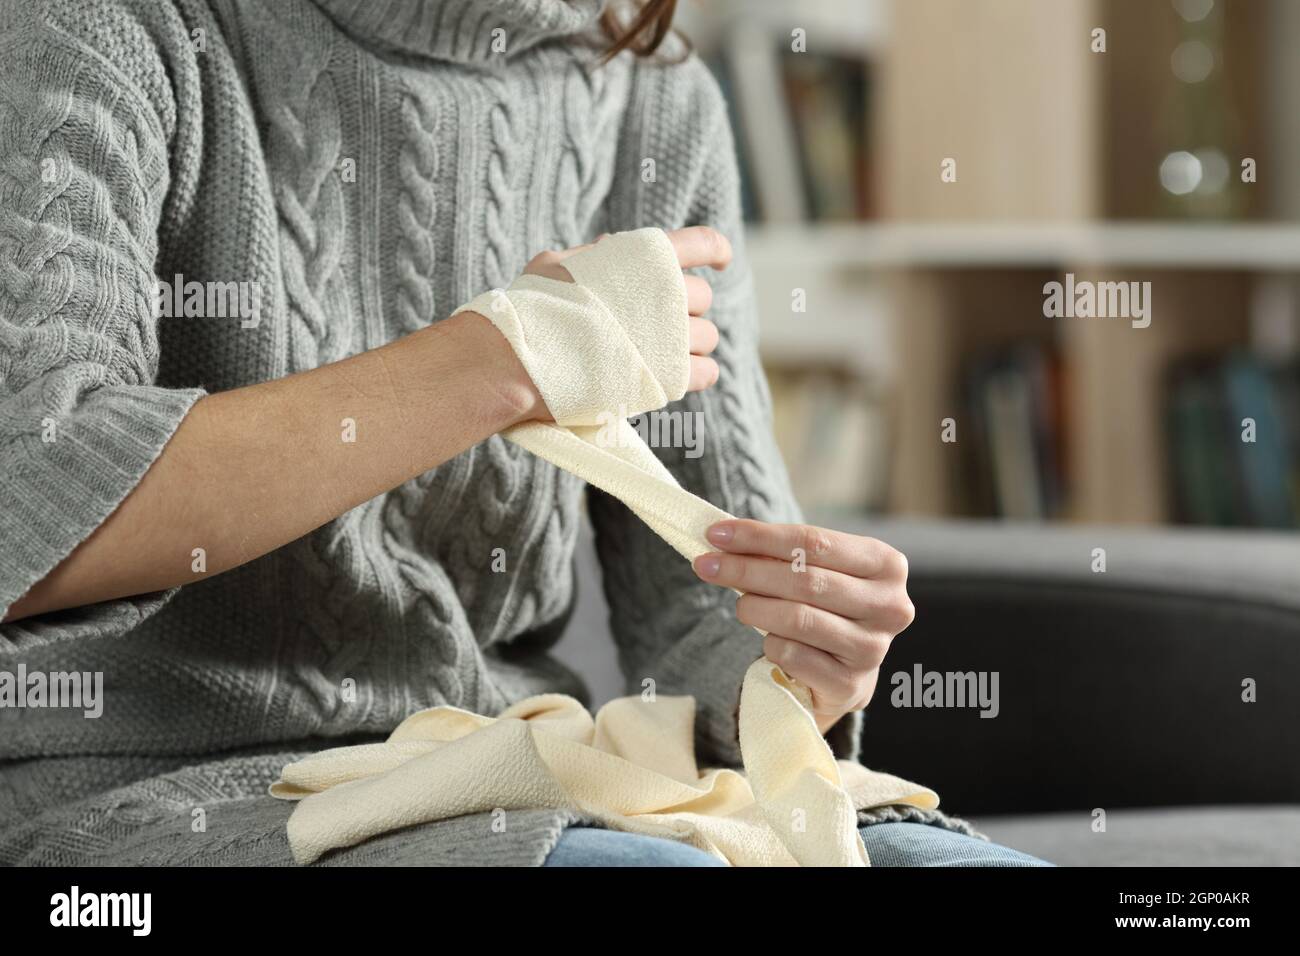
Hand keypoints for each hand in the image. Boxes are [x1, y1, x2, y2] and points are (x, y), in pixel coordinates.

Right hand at [509, 226, 728, 420]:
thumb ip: (591, 255)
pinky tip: (678, 377)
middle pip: (702, 295)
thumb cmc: (533, 310)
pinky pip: (707, 372)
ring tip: (659, 355)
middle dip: (686, 308)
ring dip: (690, 344)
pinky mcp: (674, 375)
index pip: (702, 241)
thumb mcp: (555, 264)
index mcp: (644, 256)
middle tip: (658, 323)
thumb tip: (611, 247)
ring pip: (708, 336)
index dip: (716, 250)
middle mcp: (668, 291)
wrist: (525, 359)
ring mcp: (674, 335)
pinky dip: (697, 374)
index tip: (719, 261)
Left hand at [693, 520, 914, 733]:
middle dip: (746, 570)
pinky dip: (770, 643)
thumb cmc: (827, 606)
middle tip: (706, 565)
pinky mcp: (850, 685)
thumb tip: (722, 535)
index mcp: (885, 564)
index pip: (815, 541)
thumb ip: (783, 552)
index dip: (761, 536)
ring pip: (798, 618)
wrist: (845, 670)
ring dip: (754, 607)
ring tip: (739, 605)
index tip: (716, 533)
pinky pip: (793, 654)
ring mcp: (873, 648)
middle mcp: (889, 606)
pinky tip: (768, 640)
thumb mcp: (816, 570)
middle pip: (805, 579)